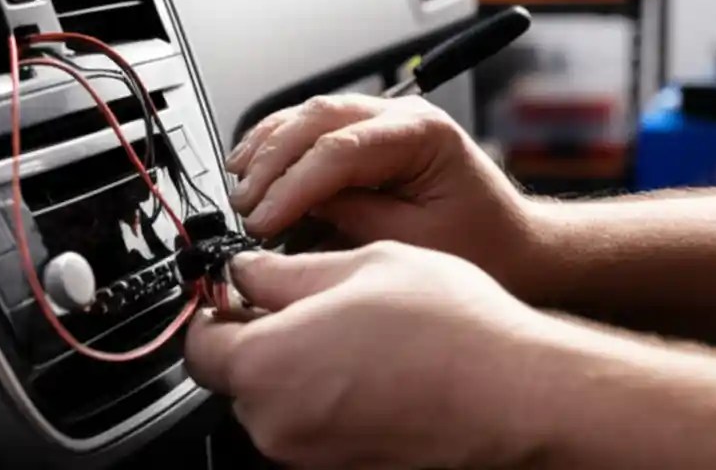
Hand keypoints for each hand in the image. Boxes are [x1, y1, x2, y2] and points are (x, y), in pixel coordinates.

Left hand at [184, 242, 555, 467]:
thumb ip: (283, 272)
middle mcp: (276, 423)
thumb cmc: (449, 330)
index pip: (199, 343)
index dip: (214, 309)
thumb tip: (246, 272)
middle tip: (304, 300)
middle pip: (237, 376)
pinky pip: (313, 426)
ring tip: (353, 329)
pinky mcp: (343, 468)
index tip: (233, 290)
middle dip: (259, 337)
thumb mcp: (358, 265)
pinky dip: (328, 396)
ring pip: (276, 401)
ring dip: (296, 365)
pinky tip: (372, 363)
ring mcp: (310, 455)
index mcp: (264, 366)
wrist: (516, 394)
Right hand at [226, 95, 552, 301]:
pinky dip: (281, 142)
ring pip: (310, 113)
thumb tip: (294, 212)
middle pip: (317, 118)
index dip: (292, 185)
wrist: (517, 246)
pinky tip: (257, 161)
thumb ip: (352, 218)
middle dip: (271, 160)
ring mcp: (387, 119)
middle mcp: (404, 115)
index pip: (338, 149)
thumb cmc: (484, 246)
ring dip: (268, 144)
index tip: (263, 219)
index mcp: (423, 135)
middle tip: (244, 204)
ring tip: (240, 181)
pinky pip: (317, 126)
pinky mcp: (373, 134)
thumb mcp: (414, 243)